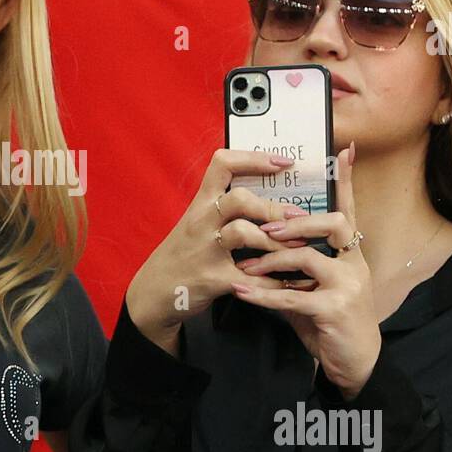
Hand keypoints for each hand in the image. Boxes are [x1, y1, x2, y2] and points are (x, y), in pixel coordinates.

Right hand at [125, 148, 307, 352]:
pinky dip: (272, 280)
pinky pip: (249, 277)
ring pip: (243, 233)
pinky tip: (286, 280)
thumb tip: (269, 199)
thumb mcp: (196, 224)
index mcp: (200, 203)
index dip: (254, 158)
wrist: (153, 293)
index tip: (282, 162)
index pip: (223, 165)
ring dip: (275, 241)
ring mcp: (205, 250)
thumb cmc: (182, 254)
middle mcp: (201, 222)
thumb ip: (224, 209)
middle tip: (298, 216)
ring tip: (296, 247)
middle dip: (274, 207)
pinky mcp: (212, 279)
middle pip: (239, 199)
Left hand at [231, 143, 380, 397]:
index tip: (341, 150)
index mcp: (349, 254)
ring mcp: (347, 287)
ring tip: (242, 263)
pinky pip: (292, 297)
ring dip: (269, 259)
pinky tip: (240, 291)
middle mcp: (353, 264)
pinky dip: (262, 294)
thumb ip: (292, 268)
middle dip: (294, 221)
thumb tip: (260, 247)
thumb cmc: (330, 323)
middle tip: (263, 226)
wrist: (354, 364)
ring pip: (306, 258)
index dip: (344, 182)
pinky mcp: (334, 311)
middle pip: (330, 224)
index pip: (346, 211)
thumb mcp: (311, 290)